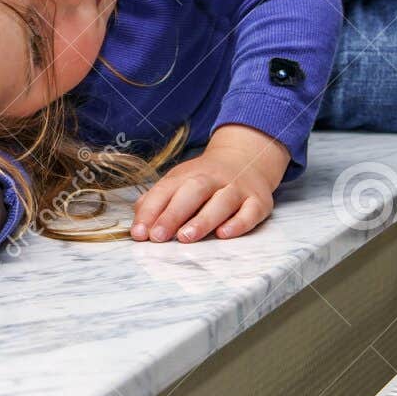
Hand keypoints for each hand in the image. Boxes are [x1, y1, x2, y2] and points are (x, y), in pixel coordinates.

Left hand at [130, 124, 288, 243]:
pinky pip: (250, 211)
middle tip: (158, 237)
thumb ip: (156, 202)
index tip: (139, 233)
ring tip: (186, 237)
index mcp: (187, 175)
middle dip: (173, 214)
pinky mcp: (258, 201)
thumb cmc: (205, 179)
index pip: (166, 190)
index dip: (151, 211)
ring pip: (222, 201)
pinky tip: (224, 234)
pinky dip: (238, 223)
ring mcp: (237, 188)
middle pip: (192, 192)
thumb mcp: (178, 182)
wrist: (247, 158)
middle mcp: (212, 178)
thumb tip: (138, 224)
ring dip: (203, 219)